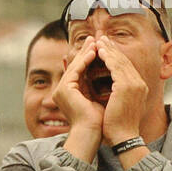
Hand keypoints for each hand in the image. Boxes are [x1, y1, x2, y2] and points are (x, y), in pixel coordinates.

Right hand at [54, 41, 103, 160]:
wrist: (92, 133)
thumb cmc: (99, 122)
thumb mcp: (99, 99)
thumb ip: (99, 87)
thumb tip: (110, 76)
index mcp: (71, 93)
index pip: (81, 70)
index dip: (91, 58)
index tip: (102, 47)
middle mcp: (63, 90)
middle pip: (77, 65)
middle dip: (87, 50)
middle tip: (97, 37)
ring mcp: (62, 89)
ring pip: (76, 65)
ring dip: (86, 52)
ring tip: (96, 40)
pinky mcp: (64, 89)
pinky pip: (76, 70)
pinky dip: (85, 60)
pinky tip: (94, 51)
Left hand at [96, 37, 148, 145]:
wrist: (122, 137)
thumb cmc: (117, 125)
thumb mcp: (119, 104)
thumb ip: (118, 93)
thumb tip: (111, 88)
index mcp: (138, 88)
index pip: (126, 67)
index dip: (116, 56)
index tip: (106, 48)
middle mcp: (139, 83)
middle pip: (124, 60)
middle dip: (112, 48)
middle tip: (102, 38)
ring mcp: (134, 84)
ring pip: (120, 61)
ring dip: (109, 49)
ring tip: (99, 40)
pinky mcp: (125, 86)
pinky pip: (116, 67)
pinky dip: (108, 57)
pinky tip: (100, 51)